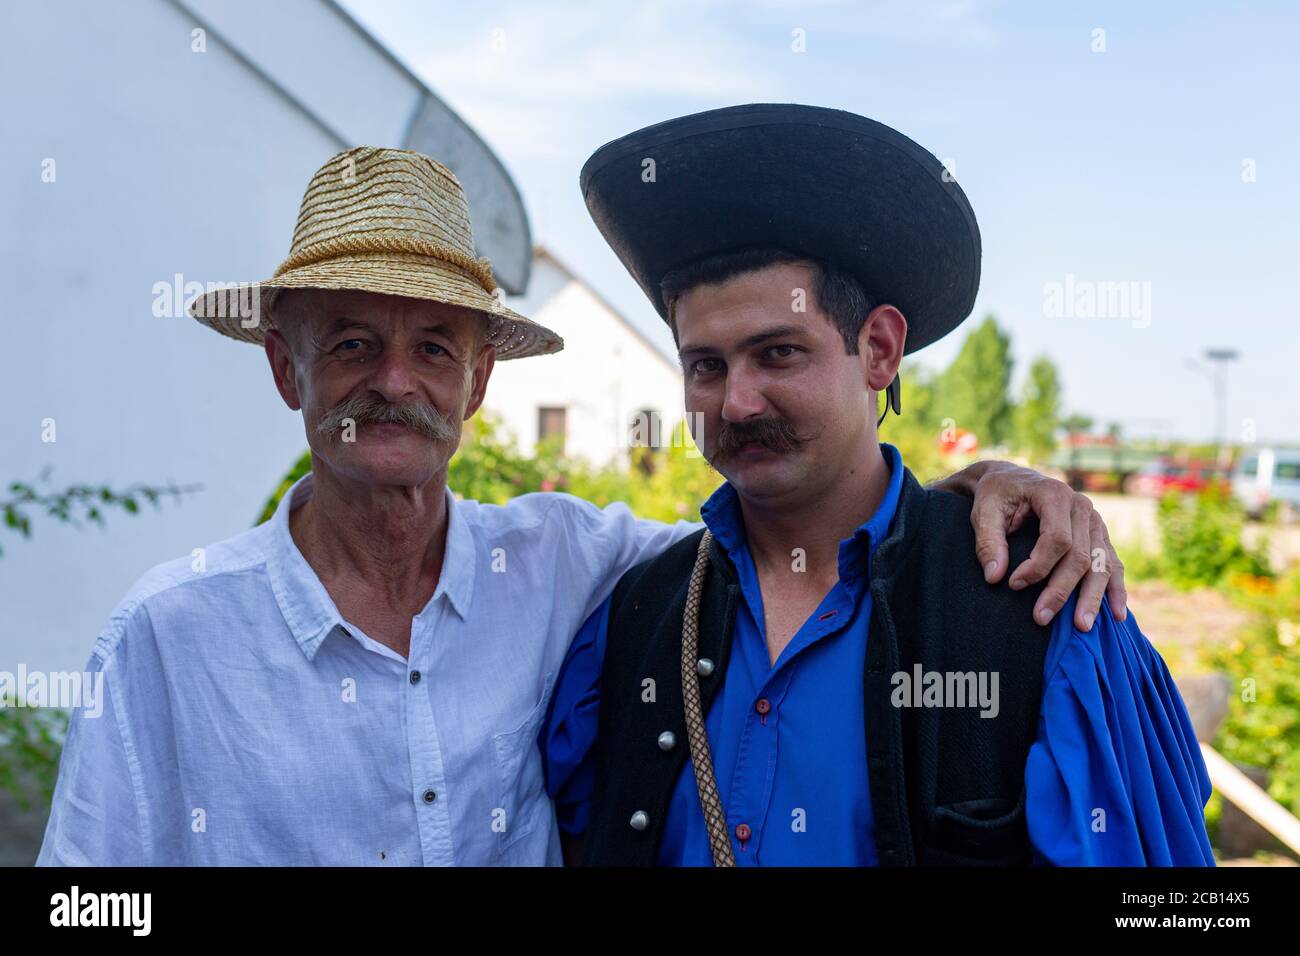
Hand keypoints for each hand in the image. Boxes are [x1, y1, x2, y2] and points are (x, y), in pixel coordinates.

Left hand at [934, 461, 1127, 629]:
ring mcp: (1095, 521)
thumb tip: (994, 577)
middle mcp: (1082, 507)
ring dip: (1092, 597)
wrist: (1011, 480)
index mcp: (1055, 494)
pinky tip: (1116, 614)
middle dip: (1061, 590)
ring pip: (1101, 563)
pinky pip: (1112, 563)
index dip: (1038, 567)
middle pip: (1082, 556)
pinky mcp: (1099, 534)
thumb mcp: (984, 512)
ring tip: (1082, 626)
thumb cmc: (997, 496)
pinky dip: (1115, 589)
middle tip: (1040, 618)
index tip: (1014, 585)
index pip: (1057, 539)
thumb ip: (988, 542)